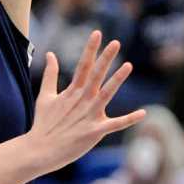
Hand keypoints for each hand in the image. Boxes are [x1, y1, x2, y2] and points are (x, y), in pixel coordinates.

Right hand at [26, 32, 144, 175]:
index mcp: (72, 91)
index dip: (91, 48)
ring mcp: (89, 115)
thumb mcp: (45, 96)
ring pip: (106, 94)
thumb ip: (50, 74)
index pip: (83, 64)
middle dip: (106, 58)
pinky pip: (116, 124)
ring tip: (129, 65)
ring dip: (117, 80)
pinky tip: (143, 113)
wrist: (40, 149)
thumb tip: (50, 54)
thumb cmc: (43, 123)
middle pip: (96, 74)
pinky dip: (129, 119)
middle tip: (116, 42)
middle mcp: (82, 100)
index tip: (97, 33)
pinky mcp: (95, 132)